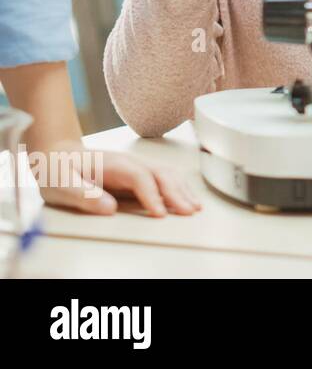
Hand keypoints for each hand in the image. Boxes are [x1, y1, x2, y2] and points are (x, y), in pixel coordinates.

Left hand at [37, 142, 200, 217]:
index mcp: (113, 163)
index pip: (140, 177)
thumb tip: (109, 207)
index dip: (152, 195)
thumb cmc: (59, 170)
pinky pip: (164, 178)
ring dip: (183, 190)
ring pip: (167, 174)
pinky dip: (179, 188)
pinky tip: (186, 199)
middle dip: (177, 192)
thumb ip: (83, 195)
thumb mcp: (61, 184)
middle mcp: (130, 162)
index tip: (160, 213)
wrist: (58, 155)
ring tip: (195, 208)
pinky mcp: (138, 174)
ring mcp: (136, 166)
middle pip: (160, 173)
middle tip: (189, 212)